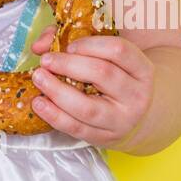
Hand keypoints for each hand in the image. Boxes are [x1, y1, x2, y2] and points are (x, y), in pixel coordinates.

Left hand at [27, 24, 154, 146]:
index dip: (90, 44)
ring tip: (38, 78)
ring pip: (88, 107)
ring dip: (57, 92)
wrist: (137, 117)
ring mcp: (122, 120)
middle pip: (102, 74)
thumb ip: (72, 42)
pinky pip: (77, 128)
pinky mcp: (105, 138)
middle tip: (45, 60)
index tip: (69, 45)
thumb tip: (40, 45)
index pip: (118, 50)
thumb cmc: (116, 78)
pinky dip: (55, 116)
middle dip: (68, 65)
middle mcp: (137, 95)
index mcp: (142, 69)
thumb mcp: (108, 58)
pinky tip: (39, 104)